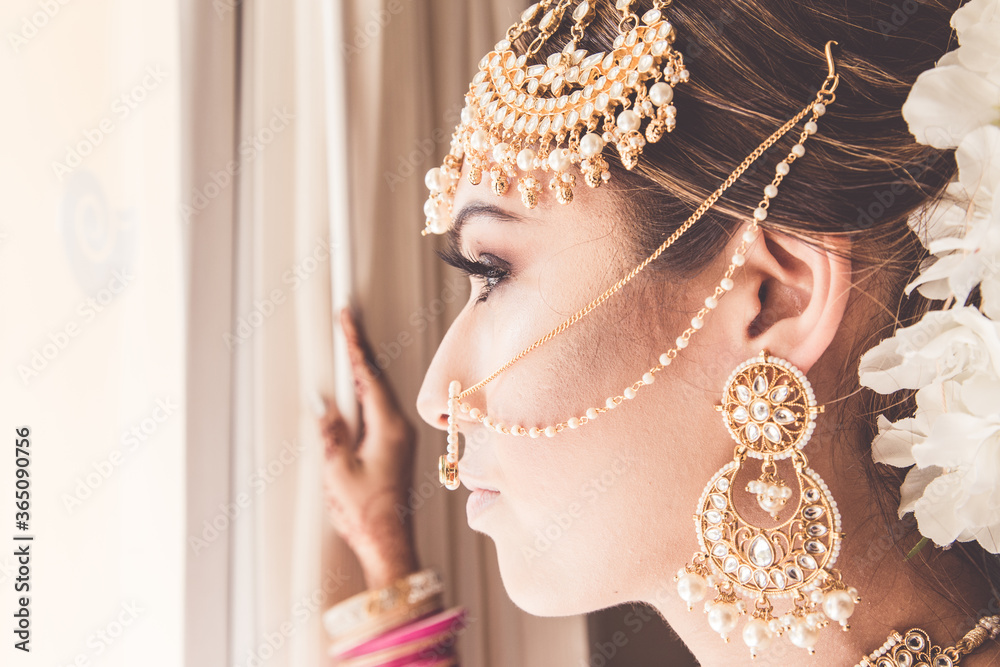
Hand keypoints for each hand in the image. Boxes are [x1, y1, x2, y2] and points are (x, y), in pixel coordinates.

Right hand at [319, 307, 419, 588]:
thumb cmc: (365, 511)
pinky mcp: (395, 450)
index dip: (354, 344)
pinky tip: (354, 390)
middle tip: (347, 322)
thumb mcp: (338, 469)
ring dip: (361, 372)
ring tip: (347, 347)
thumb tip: (321, 401)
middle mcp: (399, 428)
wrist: (388, 544)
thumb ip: (331, 431)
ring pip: (377, 395)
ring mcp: (399, 439)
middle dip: (358, 351)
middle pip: (375, 379)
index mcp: (388, 427)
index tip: (347, 317)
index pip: (367, 375)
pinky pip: (378, 411)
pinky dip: (364, 394)